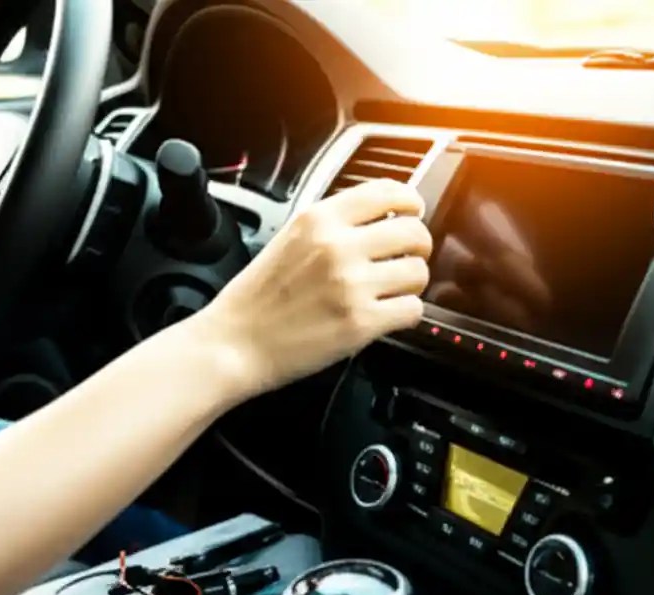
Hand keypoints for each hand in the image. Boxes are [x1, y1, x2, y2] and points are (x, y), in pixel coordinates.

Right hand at [190, 179, 431, 402]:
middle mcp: (338, 246)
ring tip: (393, 291)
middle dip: (418, 247)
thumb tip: (382, 216)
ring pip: (419, 272)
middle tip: (407, 259)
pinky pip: (413, 310)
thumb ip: (333, 224)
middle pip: (414, 231)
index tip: (413, 212)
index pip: (388, 191)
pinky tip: (387, 315)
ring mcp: (352, 284)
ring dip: (412, 284)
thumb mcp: (290, 238)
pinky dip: (405, 315)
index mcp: (319, 219)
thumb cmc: (257, 298)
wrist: (234, 343)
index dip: (411, 202)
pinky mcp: (361, 322)